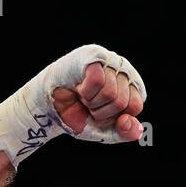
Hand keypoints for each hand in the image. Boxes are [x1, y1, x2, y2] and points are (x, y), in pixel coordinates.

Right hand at [0, 43, 147, 166]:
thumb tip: (130, 123)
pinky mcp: (92, 55)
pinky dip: (85, 92)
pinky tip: (78, 88)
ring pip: (110, 92)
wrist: (50, 110)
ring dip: (91, 102)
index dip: (115, 117)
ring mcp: (108, 60)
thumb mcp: (106, 130)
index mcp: (132, 86)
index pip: (135, 107)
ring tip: (82, 96)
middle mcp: (123, 69)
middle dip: (101, 111)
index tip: (101, 112)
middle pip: (122, 101)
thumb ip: (125, 131)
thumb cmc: (79, 115)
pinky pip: (97, 80)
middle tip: (87, 104)